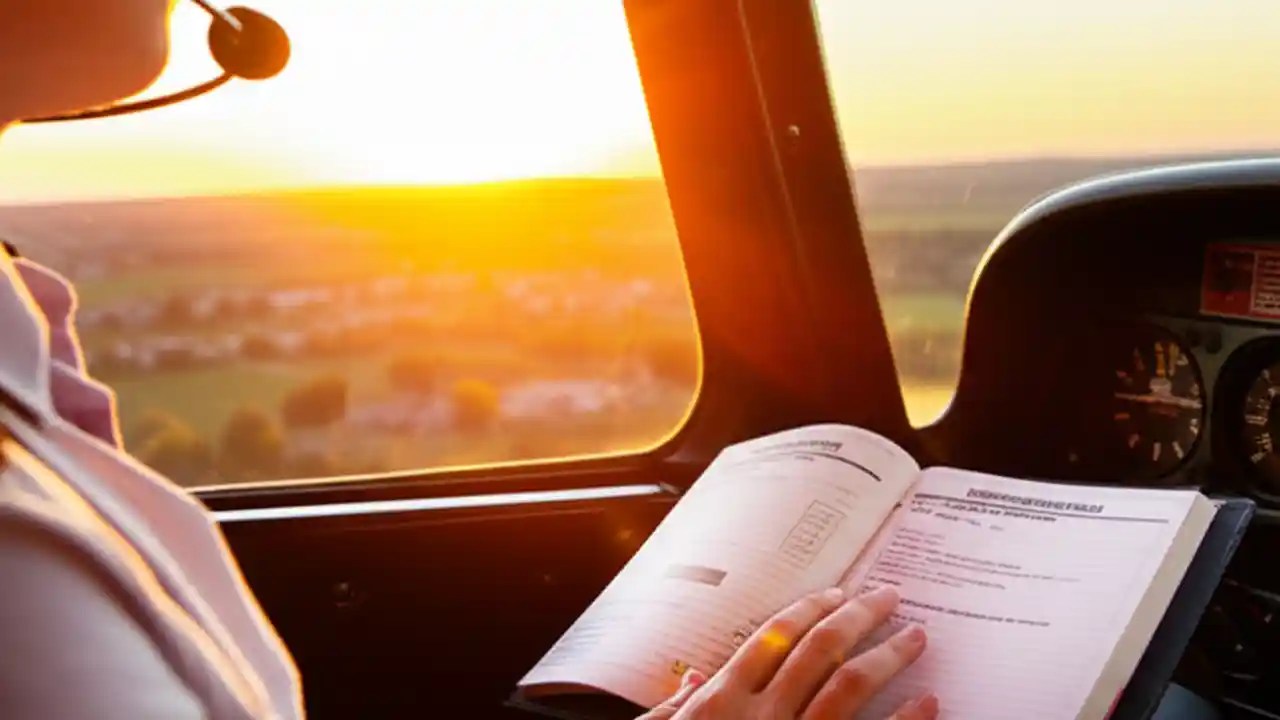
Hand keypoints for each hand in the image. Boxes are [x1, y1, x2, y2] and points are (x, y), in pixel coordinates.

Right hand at [639, 587, 936, 719]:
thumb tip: (694, 677)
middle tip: (891, 596)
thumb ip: (673, 710)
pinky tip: (927, 703)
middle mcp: (762, 716)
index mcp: (722, 702)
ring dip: (888, 655)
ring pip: (850, 686)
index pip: (774, 637)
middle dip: (859, 616)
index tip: (838, 594)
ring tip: (916, 637)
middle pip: (819, 650)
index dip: (809, 609)